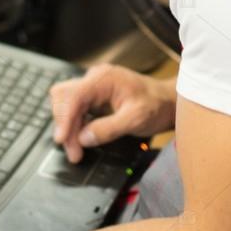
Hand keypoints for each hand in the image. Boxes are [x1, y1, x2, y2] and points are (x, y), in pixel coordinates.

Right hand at [50, 64, 175, 162]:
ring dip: (68, 128)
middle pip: (64, 98)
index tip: (62, 139)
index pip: (74, 95)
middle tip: (73, 152)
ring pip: (66, 105)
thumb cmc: (156, 106)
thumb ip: (108, 129)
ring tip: (76, 151)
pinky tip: (81, 140)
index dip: (64, 117)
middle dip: (64, 126)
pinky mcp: (94, 96)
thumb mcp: (136, 119)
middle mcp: (95, 79)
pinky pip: (75, 109)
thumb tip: (83, 138)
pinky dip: (75, 126)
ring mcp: (93, 87)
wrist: (168, 102)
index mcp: (104, 79)